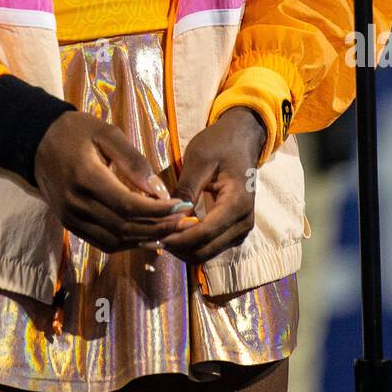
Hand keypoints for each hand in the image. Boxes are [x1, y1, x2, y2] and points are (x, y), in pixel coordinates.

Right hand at [33, 111, 192, 252]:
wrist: (38, 141)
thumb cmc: (76, 131)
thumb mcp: (106, 132)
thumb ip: (132, 160)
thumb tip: (157, 189)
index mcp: (86, 177)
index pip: (128, 205)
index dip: (158, 211)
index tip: (181, 206)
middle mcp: (76, 204)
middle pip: (124, 227)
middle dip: (158, 227)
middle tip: (182, 220)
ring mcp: (70, 218)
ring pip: (115, 241)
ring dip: (145, 239)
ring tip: (170, 229)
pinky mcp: (69, 225)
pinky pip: (102, 243)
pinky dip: (127, 244)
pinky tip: (146, 237)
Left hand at [148, 108, 265, 265]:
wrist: (242, 138)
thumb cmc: (220, 144)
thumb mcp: (199, 160)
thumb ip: (186, 190)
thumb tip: (169, 218)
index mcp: (237, 203)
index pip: (204, 233)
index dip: (176, 239)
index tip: (150, 236)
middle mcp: (243, 223)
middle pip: (205, 251)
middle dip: (176, 247)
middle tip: (147, 237)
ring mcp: (240, 230)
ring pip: (206, 253)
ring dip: (181, 249)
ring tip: (156, 234)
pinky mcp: (233, 231)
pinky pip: (209, 246)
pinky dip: (189, 244)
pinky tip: (170, 232)